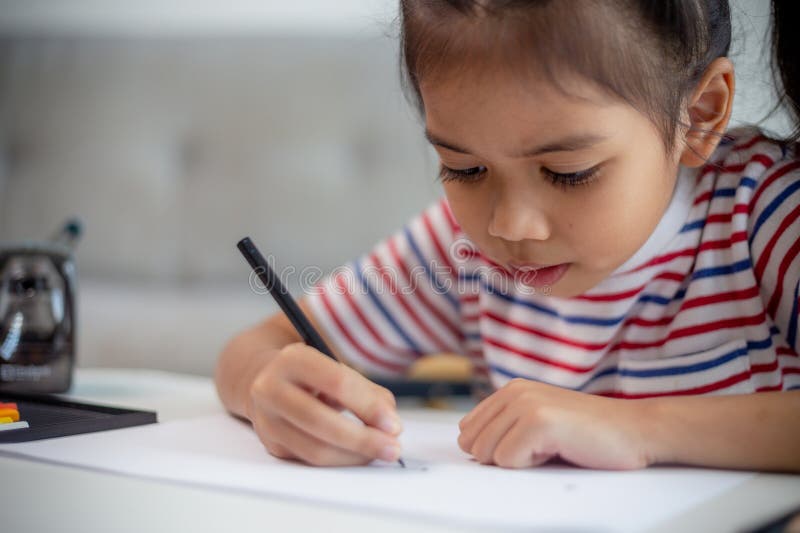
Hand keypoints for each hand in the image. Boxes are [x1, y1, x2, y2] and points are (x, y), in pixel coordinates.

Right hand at [247, 342, 401, 465]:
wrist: (265, 381)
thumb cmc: (313, 376)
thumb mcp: (338, 370)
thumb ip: (369, 392)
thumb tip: (391, 425)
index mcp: (293, 359)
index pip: (336, 383)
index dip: (368, 406)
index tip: (393, 425)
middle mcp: (271, 388)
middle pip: (320, 420)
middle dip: (363, 439)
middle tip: (392, 448)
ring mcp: (267, 419)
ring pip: (314, 448)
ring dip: (354, 456)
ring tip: (379, 452)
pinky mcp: (271, 444)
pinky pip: (311, 460)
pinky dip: (341, 461)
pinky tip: (358, 455)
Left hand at [458, 378, 651, 468]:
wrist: (635, 430)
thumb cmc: (590, 433)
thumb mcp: (539, 421)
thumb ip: (504, 426)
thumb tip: (467, 445)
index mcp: (511, 390)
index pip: (467, 430)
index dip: (493, 450)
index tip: (527, 447)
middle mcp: (514, 391)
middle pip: (473, 444)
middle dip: (503, 456)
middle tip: (541, 449)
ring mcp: (525, 404)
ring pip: (487, 454)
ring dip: (519, 461)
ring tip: (551, 447)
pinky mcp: (538, 421)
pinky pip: (508, 461)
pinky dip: (532, 466)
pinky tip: (558, 450)